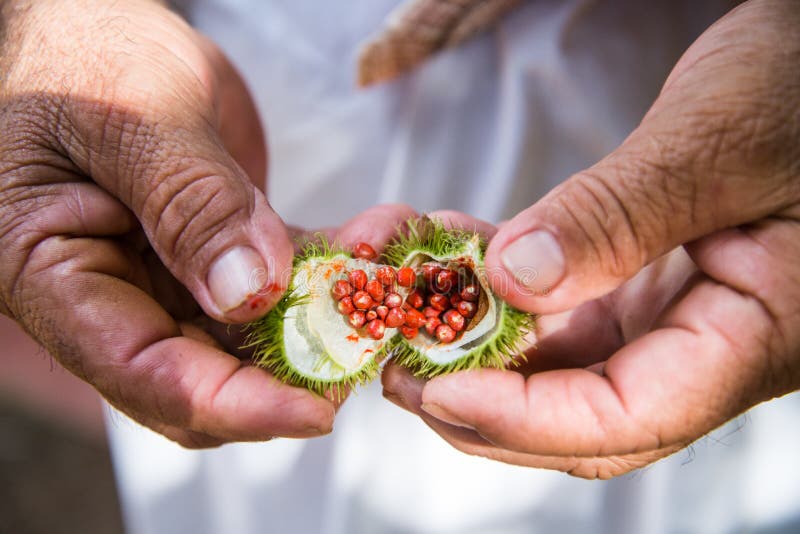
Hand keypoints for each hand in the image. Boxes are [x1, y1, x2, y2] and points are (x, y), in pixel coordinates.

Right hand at [0, 0, 331, 445]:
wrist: (96, 21)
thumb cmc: (86, 52)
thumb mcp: (133, 117)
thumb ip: (190, 204)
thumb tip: (248, 295)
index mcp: (55, 277)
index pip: (142, 372)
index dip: (229, 404)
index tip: (312, 411)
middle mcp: (114, 291)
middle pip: (204, 372)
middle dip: (289, 374)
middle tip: (366, 352)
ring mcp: (169, 273)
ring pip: (253, 335)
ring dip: (324, 322)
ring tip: (387, 289)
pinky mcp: (220, 245)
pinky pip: (280, 279)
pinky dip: (329, 274)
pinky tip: (375, 249)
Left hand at [383, 0, 799, 476]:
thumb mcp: (715, 146)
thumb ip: (618, 219)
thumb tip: (513, 282)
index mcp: (751, 340)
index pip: (626, 417)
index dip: (522, 418)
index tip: (437, 389)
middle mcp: (703, 345)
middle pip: (578, 411)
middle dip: (480, 398)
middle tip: (396, 367)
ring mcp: (666, 316)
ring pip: (555, 360)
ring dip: (473, 340)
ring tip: (401, 306)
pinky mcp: (637, 280)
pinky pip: (555, 305)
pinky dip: (495, 288)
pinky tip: (446, 256)